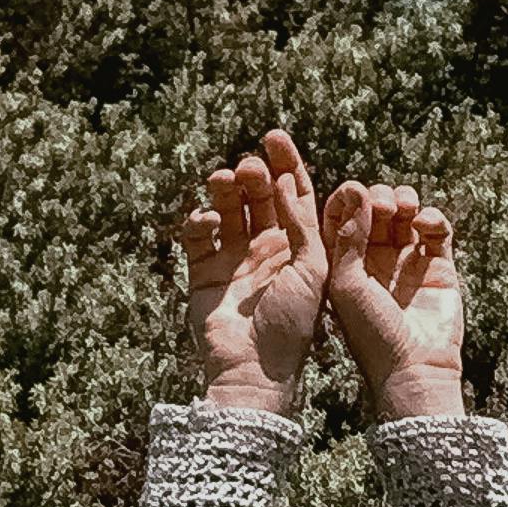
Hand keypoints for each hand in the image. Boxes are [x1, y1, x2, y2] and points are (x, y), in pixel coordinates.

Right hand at [178, 130, 325, 415]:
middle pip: (257, 197)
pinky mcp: (203, 275)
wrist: (254, 370)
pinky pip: (196, 238)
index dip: (284, 162)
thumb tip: (287, 181)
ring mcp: (233, 261)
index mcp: (297, 247)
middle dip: (253, 175)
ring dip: (224, 191)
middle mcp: (265, 249)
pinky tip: (207, 222)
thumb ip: (303, 225)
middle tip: (250, 167)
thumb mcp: (312, 271)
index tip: (274, 136)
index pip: (292, 194)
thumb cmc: (292, 326)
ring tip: (224, 182)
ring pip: (225, 210)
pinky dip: (199, 222)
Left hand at [324, 178, 464, 423]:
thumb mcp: (347, 286)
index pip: (343, 216)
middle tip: (383, 207)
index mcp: (346, 263)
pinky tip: (424, 223)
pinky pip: (437, 229)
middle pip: (375, 208)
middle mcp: (376, 259)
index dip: (347, 198)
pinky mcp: (439, 266)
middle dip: (379, 197)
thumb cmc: (371, 335)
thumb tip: (357, 194)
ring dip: (404, 200)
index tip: (354, 192)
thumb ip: (347, 239)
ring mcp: (408, 261)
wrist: (413, 369)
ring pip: (406, 212)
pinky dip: (432, 217)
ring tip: (404, 209)